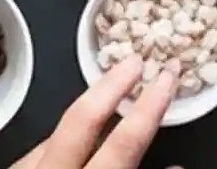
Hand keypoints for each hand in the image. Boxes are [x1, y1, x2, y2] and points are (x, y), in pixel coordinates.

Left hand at [13, 55, 177, 168]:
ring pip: (54, 133)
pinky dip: (62, 144)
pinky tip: (73, 144)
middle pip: (81, 117)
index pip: (123, 142)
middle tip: (135, 59)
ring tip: (109, 91)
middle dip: (111, 84)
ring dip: (84, 113)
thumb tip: (177, 168)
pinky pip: (39, 153)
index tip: (167, 77)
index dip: (149, 107)